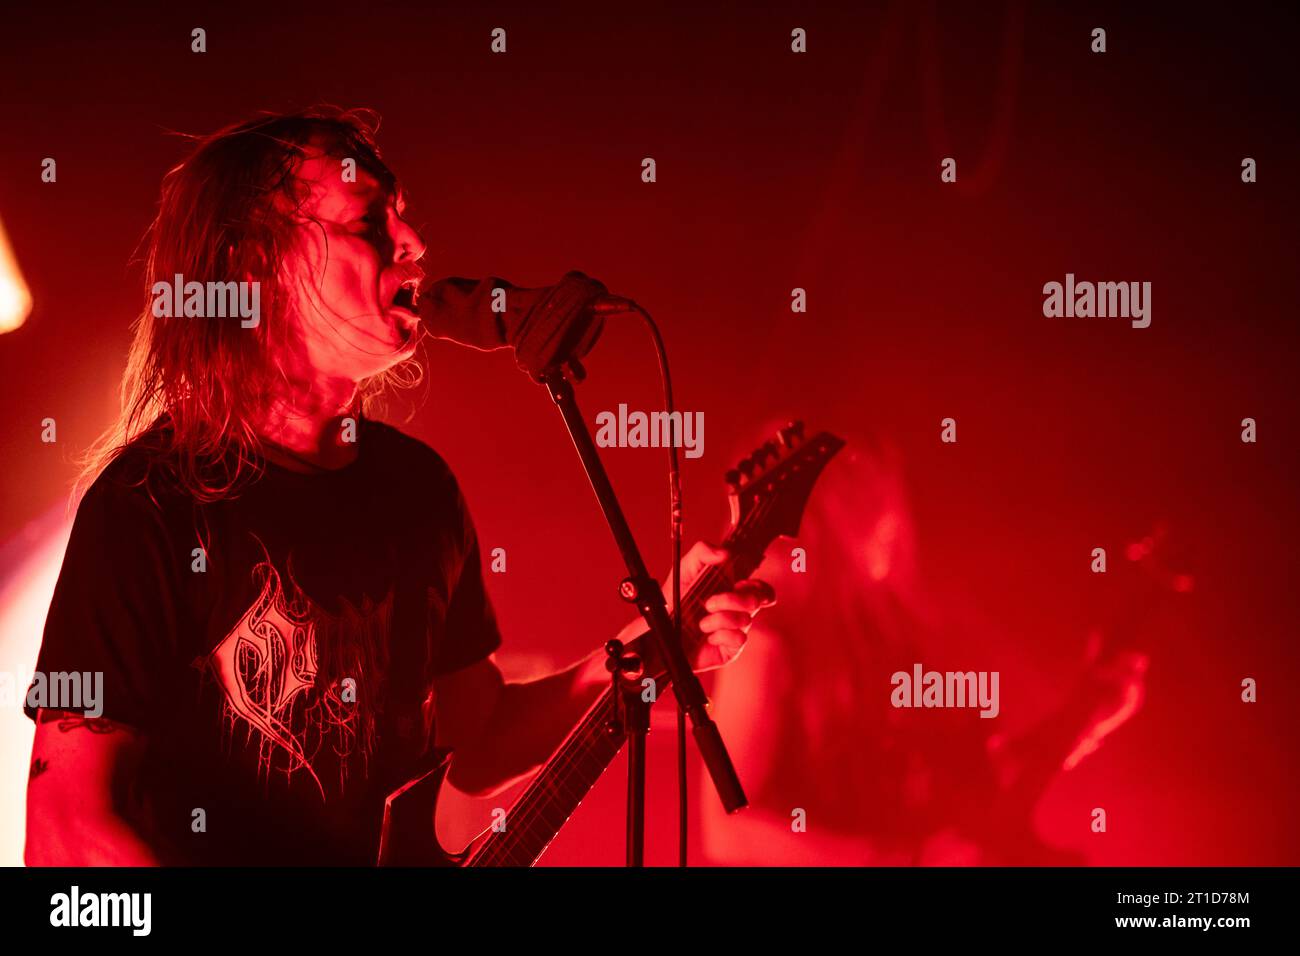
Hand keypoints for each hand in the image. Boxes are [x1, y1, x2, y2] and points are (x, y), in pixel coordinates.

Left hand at [613, 541, 774, 674]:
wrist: (660, 631)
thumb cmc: (674, 600)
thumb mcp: (684, 570)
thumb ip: (702, 553)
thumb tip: (723, 553)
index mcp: (731, 590)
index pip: (760, 588)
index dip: (760, 587)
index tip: (742, 585)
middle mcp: (737, 610)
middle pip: (757, 601)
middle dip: (734, 600)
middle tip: (710, 603)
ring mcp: (735, 630)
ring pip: (745, 620)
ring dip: (719, 619)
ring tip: (700, 622)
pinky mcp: (731, 649)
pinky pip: (738, 639)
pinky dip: (721, 635)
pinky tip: (707, 637)